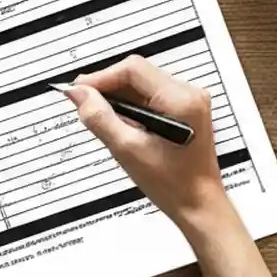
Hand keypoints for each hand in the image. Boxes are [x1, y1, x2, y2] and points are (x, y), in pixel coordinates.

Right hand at [64, 55, 230, 234]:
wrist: (198, 205)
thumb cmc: (173, 185)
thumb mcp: (127, 150)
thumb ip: (99, 117)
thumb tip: (78, 93)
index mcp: (180, 100)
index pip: (132, 70)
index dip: (100, 77)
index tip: (78, 90)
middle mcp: (189, 94)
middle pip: (137, 74)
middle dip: (108, 87)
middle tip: (83, 103)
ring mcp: (188, 101)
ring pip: (141, 84)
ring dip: (118, 98)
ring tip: (102, 118)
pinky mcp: (184, 110)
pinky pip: (150, 96)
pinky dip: (130, 106)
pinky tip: (121, 123)